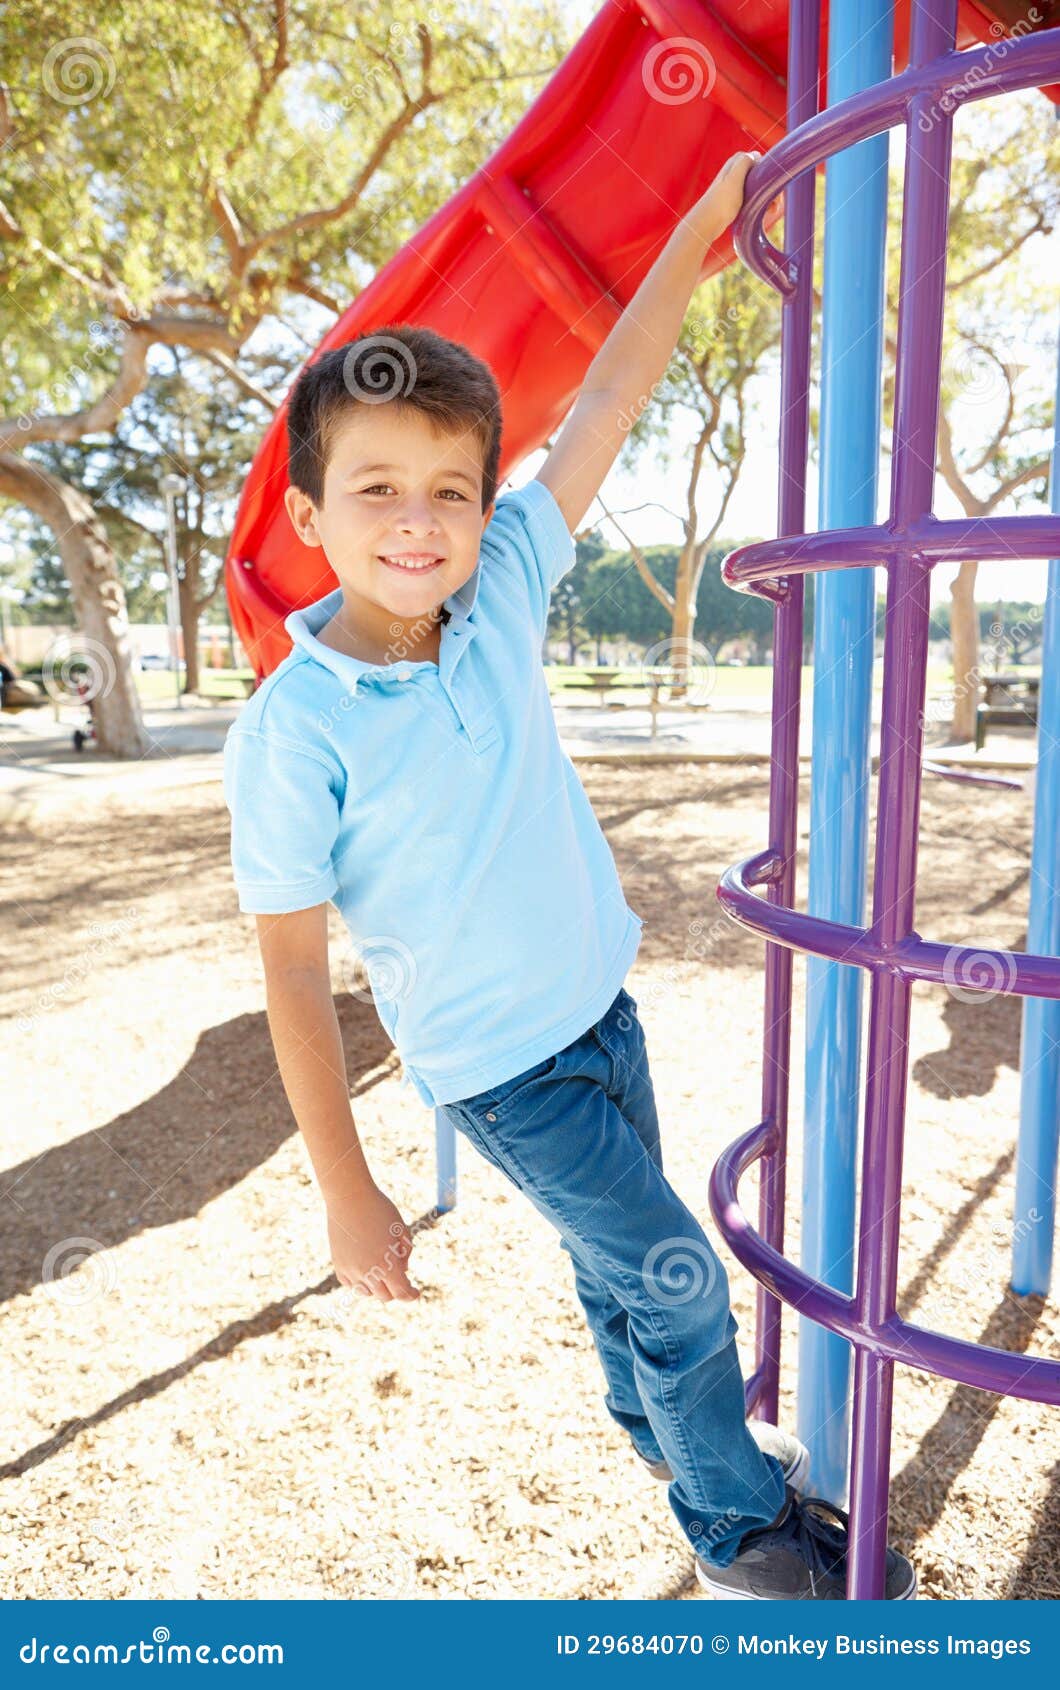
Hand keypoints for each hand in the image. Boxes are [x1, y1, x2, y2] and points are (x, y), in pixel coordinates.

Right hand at [326, 1183, 420, 1303]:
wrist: (349, 1196)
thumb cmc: (380, 1209)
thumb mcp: (401, 1229)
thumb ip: (405, 1253)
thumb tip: (402, 1270)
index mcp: (387, 1265)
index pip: (401, 1293)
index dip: (411, 1295)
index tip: (415, 1293)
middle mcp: (368, 1272)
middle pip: (385, 1296)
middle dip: (395, 1290)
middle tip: (400, 1277)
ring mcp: (351, 1270)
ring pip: (367, 1292)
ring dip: (377, 1286)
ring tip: (382, 1270)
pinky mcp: (338, 1264)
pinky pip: (351, 1283)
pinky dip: (361, 1281)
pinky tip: (366, 1269)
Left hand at [693, 149, 781, 236]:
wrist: (707, 222)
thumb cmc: (721, 201)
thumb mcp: (735, 178)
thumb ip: (745, 162)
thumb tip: (756, 155)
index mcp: (737, 162)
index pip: (762, 161)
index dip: (770, 174)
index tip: (774, 190)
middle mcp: (737, 170)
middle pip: (762, 175)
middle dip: (771, 189)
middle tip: (775, 206)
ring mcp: (736, 185)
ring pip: (759, 187)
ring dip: (768, 198)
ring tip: (771, 211)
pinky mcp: (736, 198)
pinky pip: (753, 197)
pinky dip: (760, 204)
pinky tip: (763, 214)